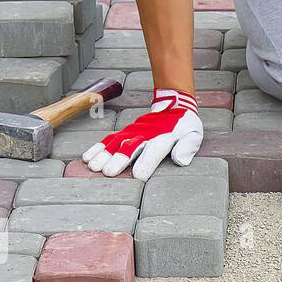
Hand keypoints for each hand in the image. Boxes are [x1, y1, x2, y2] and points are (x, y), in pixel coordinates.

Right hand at [82, 89, 203, 179]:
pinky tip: (88, 158)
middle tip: (108, 172)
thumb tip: (180, 160)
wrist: (174, 105)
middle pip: (130, 147)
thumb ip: (187, 147)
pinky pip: (109, 139)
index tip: (139, 175)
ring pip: (116, 143)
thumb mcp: (194, 135)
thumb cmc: (184, 125)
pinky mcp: (125, 133)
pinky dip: (98, 148)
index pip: (154, 151)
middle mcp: (145, 135)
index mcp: (163, 138)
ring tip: (93, 166)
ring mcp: (132, 133)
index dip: (146, 163)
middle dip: (119, 160)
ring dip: (104, 155)